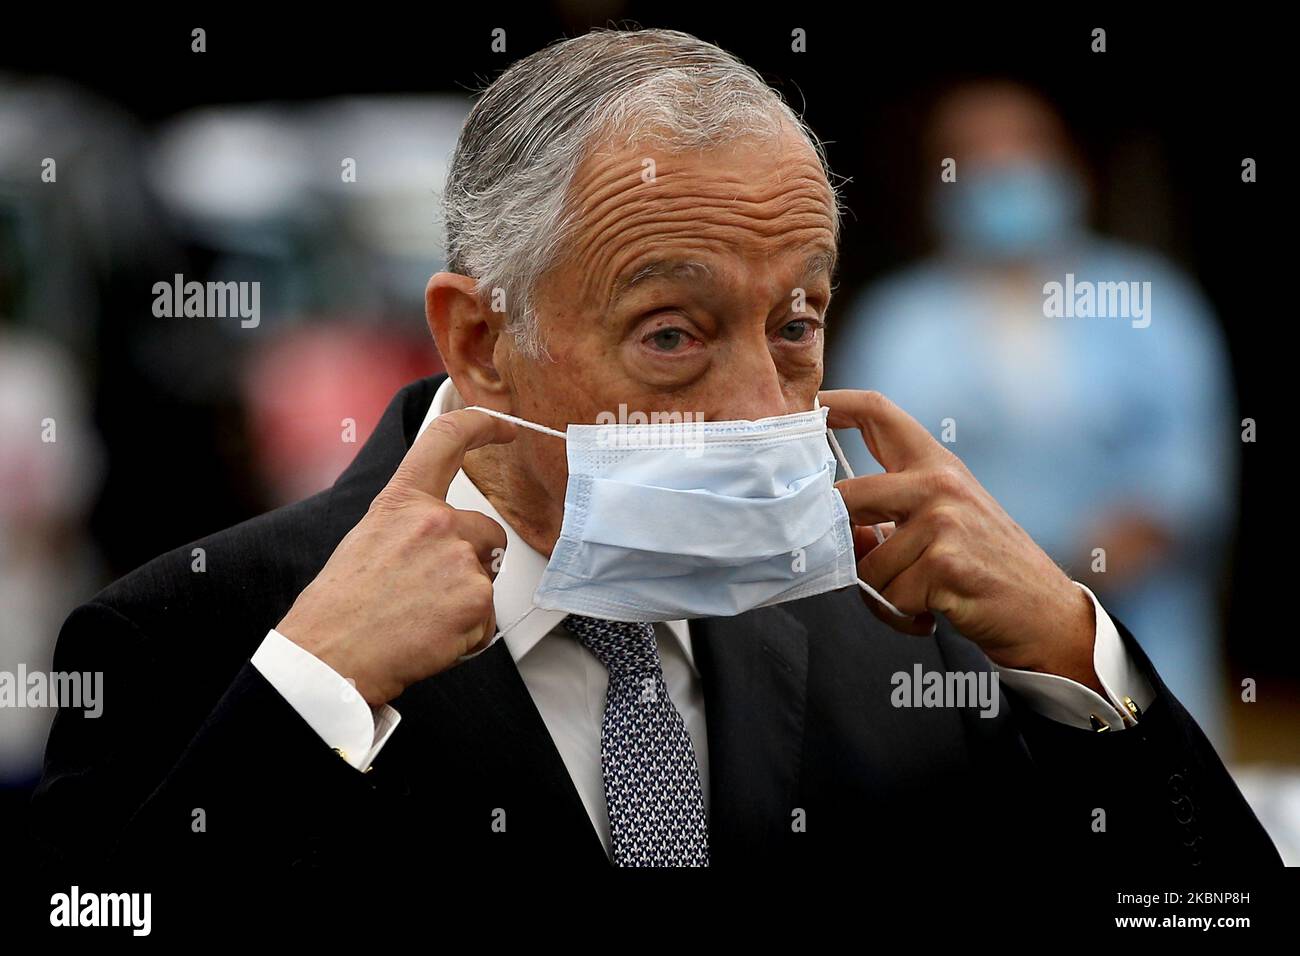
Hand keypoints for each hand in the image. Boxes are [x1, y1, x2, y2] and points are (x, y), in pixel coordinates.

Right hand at [275, 408, 516, 705]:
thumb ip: (410, 526)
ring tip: (421, 618)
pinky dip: (466, 634)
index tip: (505, 426)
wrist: (332, 658)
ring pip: (487, 577)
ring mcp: (460, 560)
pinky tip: (430, 637)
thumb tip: (440, 536)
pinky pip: (488, 618)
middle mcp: (436, 523)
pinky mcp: (476, 599)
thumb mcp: (368, 540)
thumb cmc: (340, 608)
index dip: (483, 425)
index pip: (447, 439)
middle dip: (473, 559)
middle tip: (431, 591)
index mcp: (403, 502)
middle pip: (488, 530)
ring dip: (466, 600)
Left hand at [821, 389, 1100, 690]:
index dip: (834, 403)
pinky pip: (890, 595)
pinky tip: (932, 613)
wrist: (1045, 614)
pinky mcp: (944, 562)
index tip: (806, 403)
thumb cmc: (988, 569)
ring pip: (866, 562)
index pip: (878, 413)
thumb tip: (839, 531)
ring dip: (884, 592)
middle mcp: (939, 483)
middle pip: (847, 497)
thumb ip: (890, 517)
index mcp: (937, 464)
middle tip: (864, 563)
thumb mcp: (943, 525)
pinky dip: (902, 614)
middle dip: (839, 538)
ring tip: (921, 596)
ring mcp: (943, 520)